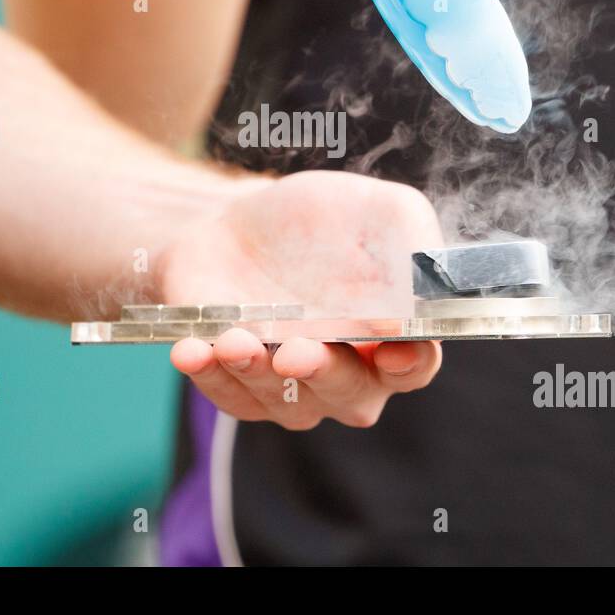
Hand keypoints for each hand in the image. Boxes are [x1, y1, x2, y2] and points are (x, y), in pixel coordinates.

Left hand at [160, 171, 442, 429]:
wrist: (235, 228)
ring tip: (234, 340)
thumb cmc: (316, 222)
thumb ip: (413, 241)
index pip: (414, 366)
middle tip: (298, 351)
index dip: (409, 362)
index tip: (393, 349)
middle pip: (351, 397)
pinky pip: (229, 397)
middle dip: (325, 374)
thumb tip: (421, 290)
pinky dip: (210, 374)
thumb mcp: (377, 210)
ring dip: (258, 373)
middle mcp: (349, 375)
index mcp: (391, 337)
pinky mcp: (239, 387)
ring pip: (286, 404)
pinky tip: (193, 349)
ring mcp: (292, 389)